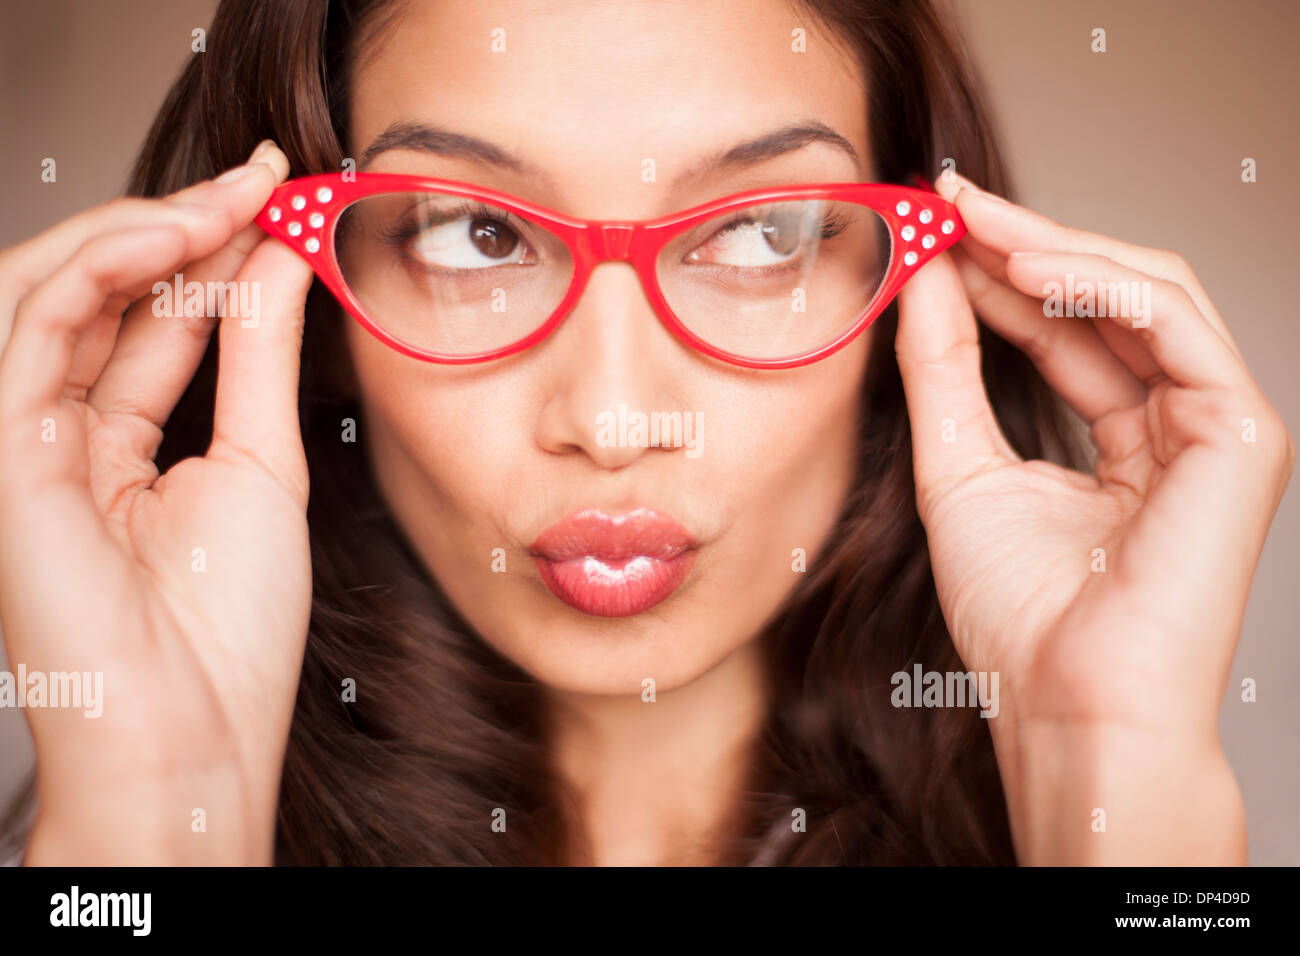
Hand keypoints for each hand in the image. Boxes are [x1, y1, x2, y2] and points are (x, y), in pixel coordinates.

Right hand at [0, 141, 314, 863]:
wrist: (193, 728)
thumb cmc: (227, 627)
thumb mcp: (261, 463)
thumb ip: (256, 354)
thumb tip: (279, 258)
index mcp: (120, 450)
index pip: (156, 323)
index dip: (212, 253)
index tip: (279, 197)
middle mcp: (61, 436)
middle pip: (104, 298)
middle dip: (181, 226)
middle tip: (261, 180)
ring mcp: (20, 440)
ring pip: (51, 293)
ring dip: (141, 232)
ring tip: (225, 199)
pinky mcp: (0, 448)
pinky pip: (32, 327)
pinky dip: (99, 269)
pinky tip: (173, 236)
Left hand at [893, 172, 1292, 862]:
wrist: (1065, 700)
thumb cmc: (1019, 614)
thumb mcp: (957, 467)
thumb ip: (945, 369)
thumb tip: (929, 277)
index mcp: (1123, 442)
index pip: (1067, 328)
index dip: (1002, 274)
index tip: (936, 231)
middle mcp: (1175, 426)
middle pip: (1108, 298)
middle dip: (1025, 243)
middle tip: (951, 201)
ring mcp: (1215, 426)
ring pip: (1146, 294)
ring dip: (1057, 248)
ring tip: (975, 221)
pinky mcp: (1239, 433)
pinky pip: (1172, 324)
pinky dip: (1100, 283)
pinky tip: (1027, 263)